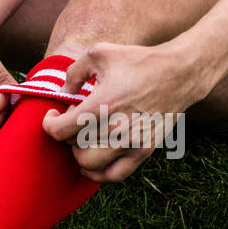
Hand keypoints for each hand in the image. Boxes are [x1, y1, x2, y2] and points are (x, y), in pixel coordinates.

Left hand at [42, 42, 200, 182]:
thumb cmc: (139, 61)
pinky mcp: (144, 151)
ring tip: (83, 139)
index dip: (49, 124)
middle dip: (67, 134)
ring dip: (80, 153)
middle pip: (73, 147)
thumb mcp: (100, 53)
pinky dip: (98, 174)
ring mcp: (132, 142)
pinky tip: (91, 162)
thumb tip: (63, 91)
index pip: (61, 130)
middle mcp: (117, 127)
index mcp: (103, 103)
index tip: (52, 115)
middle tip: (74, 121)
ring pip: (90, 164)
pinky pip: (114, 175)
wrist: (179, 73)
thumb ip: (73, 72)